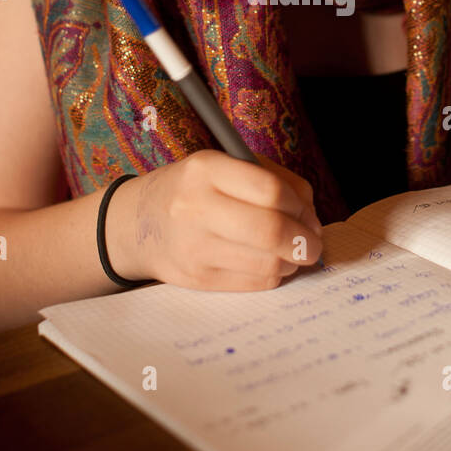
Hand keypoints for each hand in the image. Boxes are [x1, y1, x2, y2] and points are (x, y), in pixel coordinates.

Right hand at [110, 150, 322, 290]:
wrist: (138, 223)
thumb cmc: (194, 190)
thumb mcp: (224, 167)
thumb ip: (274, 180)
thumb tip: (312, 219)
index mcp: (206, 169)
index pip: (271, 190)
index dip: (300, 205)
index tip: (306, 212)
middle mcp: (196, 207)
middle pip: (271, 230)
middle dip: (304, 241)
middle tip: (312, 243)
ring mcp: (194, 247)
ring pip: (267, 262)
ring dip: (292, 261)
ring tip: (291, 253)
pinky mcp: (197, 279)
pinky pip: (255, 283)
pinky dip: (274, 275)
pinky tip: (272, 264)